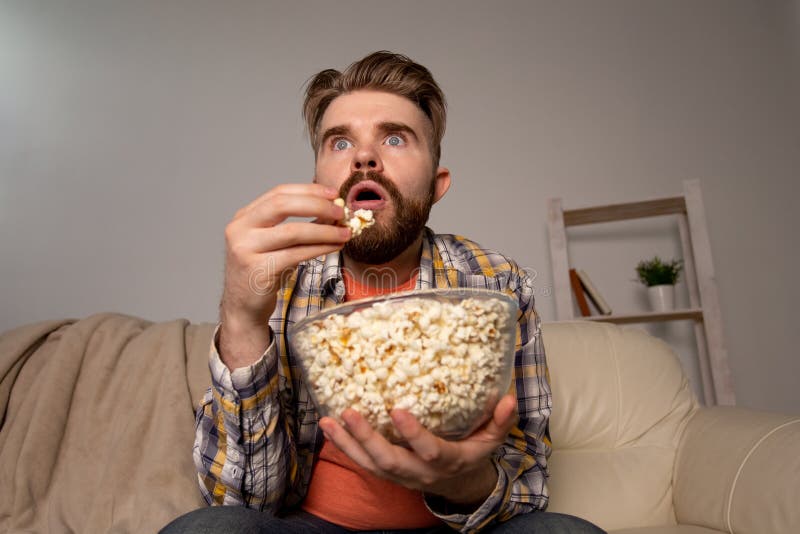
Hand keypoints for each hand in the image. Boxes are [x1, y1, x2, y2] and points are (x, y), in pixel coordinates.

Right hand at [219, 183, 349, 366]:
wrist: (244, 307)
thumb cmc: (264, 272)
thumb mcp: (276, 243)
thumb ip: (297, 224)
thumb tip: (333, 210)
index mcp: (244, 217)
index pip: (278, 193)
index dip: (308, 190)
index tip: (333, 194)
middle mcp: (240, 229)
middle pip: (282, 205)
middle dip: (316, 205)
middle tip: (341, 211)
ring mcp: (246, 249)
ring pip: (292, 232)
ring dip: (324, 230)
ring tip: (345, 232)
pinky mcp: (258, 270)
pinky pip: (296, 254)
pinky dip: (319, 248)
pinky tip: (334, 247)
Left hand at [319, 394, 517, 505]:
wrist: (460, 485)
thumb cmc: (473, 454)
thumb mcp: (492, 440)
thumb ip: (500, 421)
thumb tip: (508, 398)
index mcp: (447, 460)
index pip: (429, 451)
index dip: (413, 434)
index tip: (396, 410)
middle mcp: (420, 472)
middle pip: (390, 461)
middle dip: (367, 438)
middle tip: (348, 413)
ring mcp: (401, 475)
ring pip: (370, 464)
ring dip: (347, 443)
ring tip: (328, 421)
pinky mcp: (388, 474)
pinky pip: (362, 463)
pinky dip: (344, 448)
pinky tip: (329, 429)